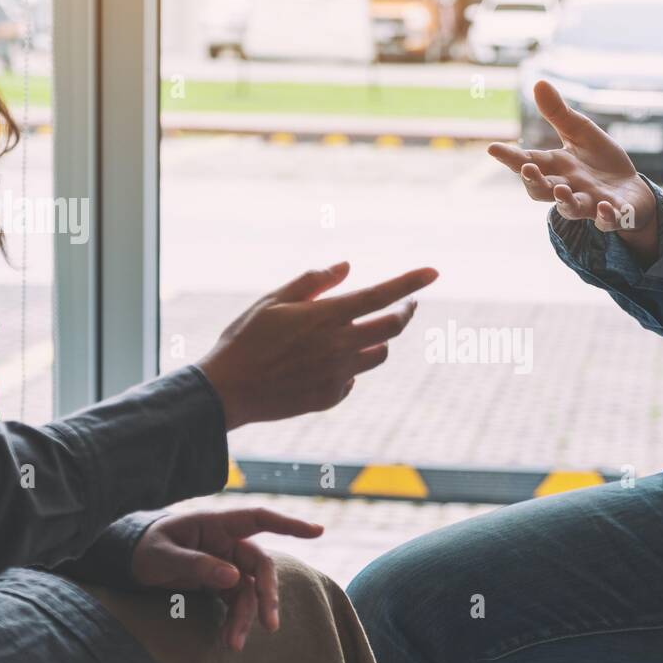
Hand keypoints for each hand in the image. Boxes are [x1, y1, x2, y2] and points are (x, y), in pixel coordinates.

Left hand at [130, 506, 323, 650]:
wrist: (129, 561)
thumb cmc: (146, 548)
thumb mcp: (163, 555)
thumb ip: (197, 564)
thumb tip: (233, 577)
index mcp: (217, 524)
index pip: (260, 519)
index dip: (289, 524)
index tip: (318, 531)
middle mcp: (228, 543)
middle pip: (260, 566)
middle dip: (267, 595)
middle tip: (269, 624)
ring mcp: (226, 564)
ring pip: (250, 591)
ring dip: (247, 617)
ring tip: (235, 645)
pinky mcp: (220, 584)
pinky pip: (236, 603)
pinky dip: (235, 622)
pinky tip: (229, 641)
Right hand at [197, 262, 436, 428]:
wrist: (228, 390)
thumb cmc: (245, 338)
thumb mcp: (273, 300)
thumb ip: (313, 282)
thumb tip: (346, 266)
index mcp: (327, 316)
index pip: (382, 294)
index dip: (411, 283)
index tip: (434, 272)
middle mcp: (340, 345)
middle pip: (393, 326)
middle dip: (405, 311)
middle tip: (406, 303)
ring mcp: (338, 374)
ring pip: (379, 354)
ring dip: (378, 340)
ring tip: (362, 332)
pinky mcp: (331, 396)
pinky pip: (353, 379)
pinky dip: (349, 368)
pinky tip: (326, 364)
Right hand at [488, 80, 659, 264]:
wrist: (631, 190)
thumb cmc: (600, 161)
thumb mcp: (580, 133)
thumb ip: (558, 114)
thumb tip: (538, 83)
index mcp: (557, 167)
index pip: (530, 161)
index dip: (510, 157)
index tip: (492, 148)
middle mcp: (568, 188)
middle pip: (543, 191)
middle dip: (534, 182)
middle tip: (527, 169)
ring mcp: (590, 204)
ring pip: (571, 208)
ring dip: (565, 202)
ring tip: (563, 190)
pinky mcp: (614, 215)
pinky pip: (608, 220)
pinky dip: (606, 217)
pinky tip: (606, 207)